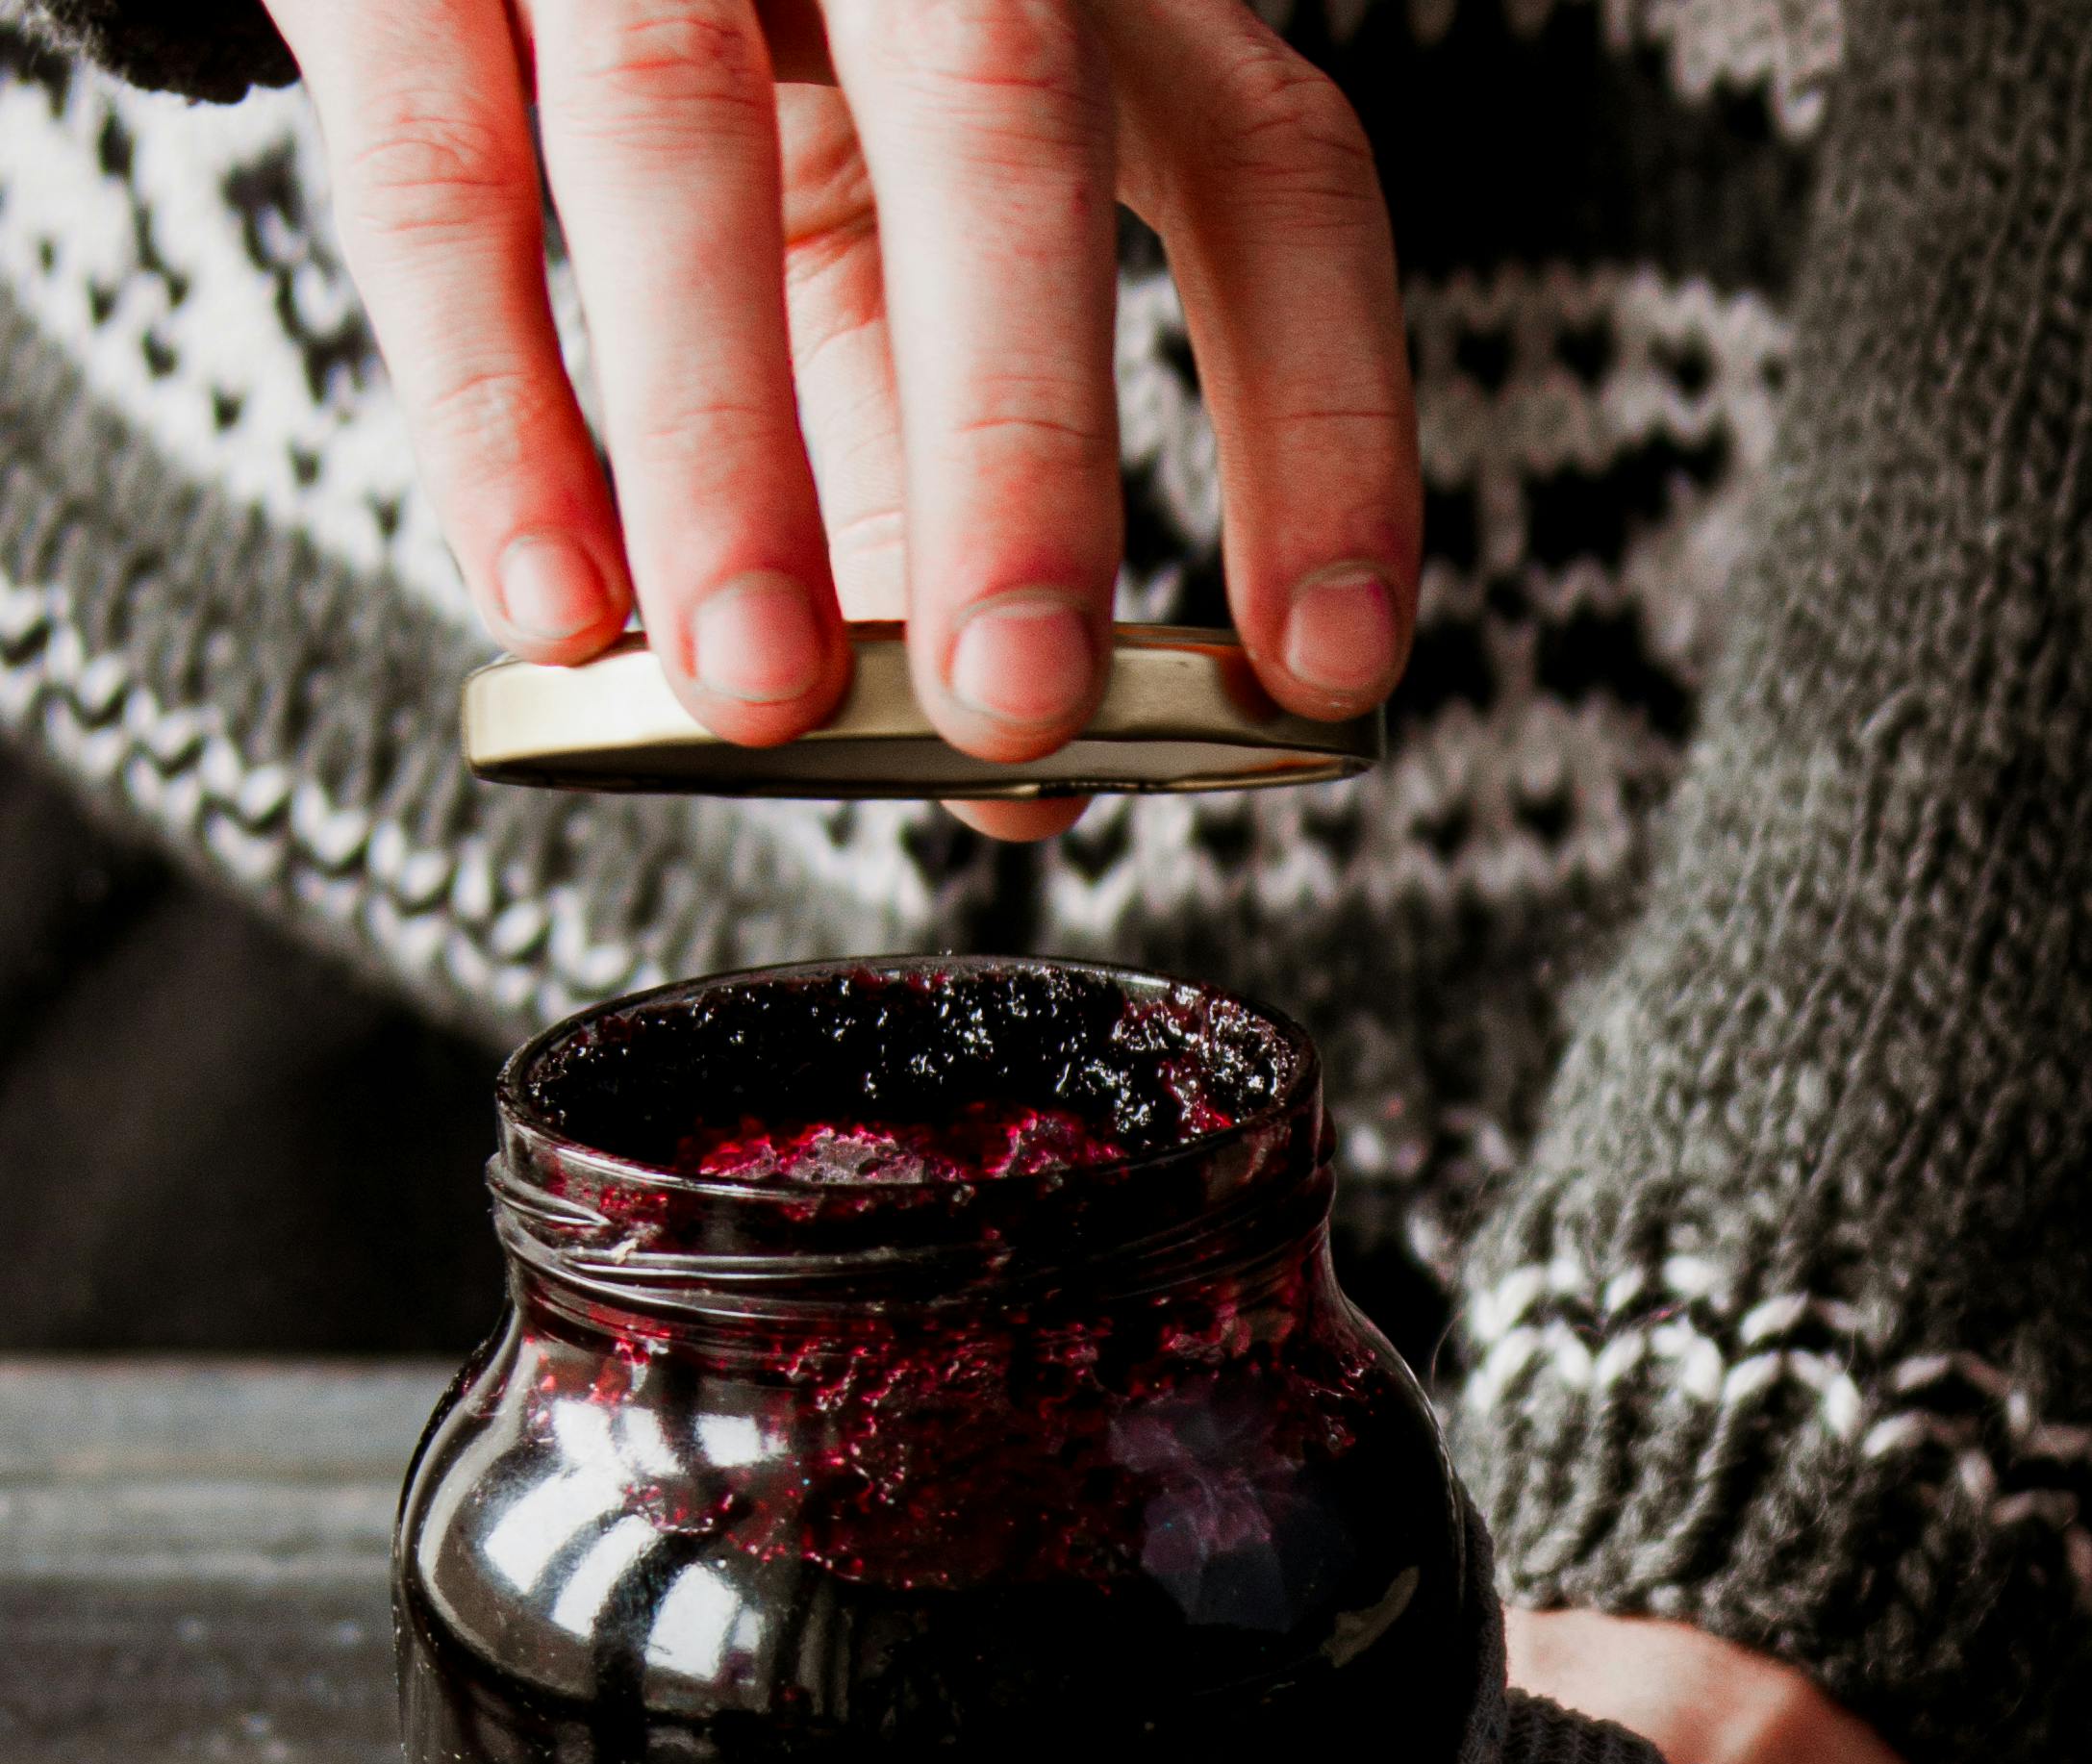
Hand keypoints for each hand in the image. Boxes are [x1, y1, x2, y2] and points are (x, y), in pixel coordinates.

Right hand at [266, 0, 1416, 832]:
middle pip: (997, 125)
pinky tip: (556, 605)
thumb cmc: (707, 64)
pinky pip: (441, 181)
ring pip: (677, 141)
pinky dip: (493, 409)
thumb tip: (1014, 784)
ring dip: (722, 451)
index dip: (1316, 424)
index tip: (1322, 666)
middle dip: (1016, 439)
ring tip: (756, 692)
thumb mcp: (878, 217)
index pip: (1262, 174)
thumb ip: (931, 454)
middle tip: (1014, 701)